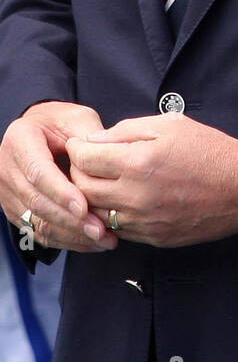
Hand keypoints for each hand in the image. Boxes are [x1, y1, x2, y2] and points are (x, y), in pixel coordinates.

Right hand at [0, 101, 117, 251]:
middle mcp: (7, 168)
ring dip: (71, 235)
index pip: (38, 172)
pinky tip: (92, 242)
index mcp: (20, 140)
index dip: (61, 192)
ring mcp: (9, 193)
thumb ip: (88, 138)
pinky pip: (39, 232)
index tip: (84, 207)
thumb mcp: (77, 118)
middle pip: (36, 202)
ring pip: (37, 222)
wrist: (43, 131)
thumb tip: (105, 163)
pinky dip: (67, 240)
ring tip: (104, 239)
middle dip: (70, 220)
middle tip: (100, 230)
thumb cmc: (62, 123)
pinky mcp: (17, 211)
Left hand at [66, 114, 237, 247]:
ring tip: (105, 183)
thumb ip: (126, 130)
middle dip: (79, 174)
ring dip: (94, 198)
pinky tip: (125, 200)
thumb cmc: (209, 150)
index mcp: (138, 162)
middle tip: (89, 164)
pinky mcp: (154, 238)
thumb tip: (94, 139)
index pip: (84, 159)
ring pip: (97, 214)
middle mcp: (136, 196)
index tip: (81, 145)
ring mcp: (144, 221)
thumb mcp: (170, 124)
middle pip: (83, 190)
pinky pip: (119, 230)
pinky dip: (114, 216)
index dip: (77, 149)